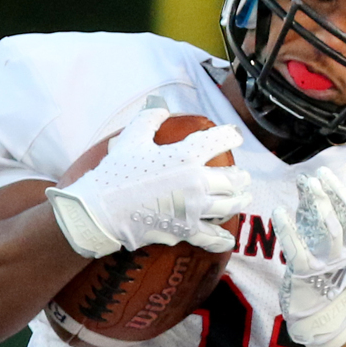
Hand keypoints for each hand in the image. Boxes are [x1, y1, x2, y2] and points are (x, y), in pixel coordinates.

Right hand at [45, 107, 250, 258]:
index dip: (230, 137)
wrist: (102, 210)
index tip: (236, 138)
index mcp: (185, 156)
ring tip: (243, 198)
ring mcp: (194, 208)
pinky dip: (222, 238)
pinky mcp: (187, 230)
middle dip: (240, 177)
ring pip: (230, 206)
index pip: (217, 142)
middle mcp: (196, 181)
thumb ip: (148, 120)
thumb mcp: (131, 139)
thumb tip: (160, 108)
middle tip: (242, 177)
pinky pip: (212, 237)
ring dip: (239, 201)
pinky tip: (227, 238)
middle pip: (232, 179)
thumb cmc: (116, 172)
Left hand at [276, 159, 345, 346]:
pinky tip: (279, 212)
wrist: (312, 309)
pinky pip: (298, 249)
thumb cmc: (315, 268)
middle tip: (322, 173)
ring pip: (332, 231)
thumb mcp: (318, 236)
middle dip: (339, 193)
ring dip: (321, 205)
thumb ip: (313, 209)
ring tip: (308, 183)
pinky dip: (288, 229)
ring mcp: (327, 263)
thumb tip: (306, 179)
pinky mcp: (306, 273)